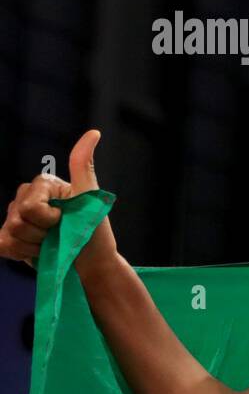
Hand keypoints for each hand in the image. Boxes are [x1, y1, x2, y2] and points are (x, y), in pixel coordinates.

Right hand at [0, 130, 115, 268]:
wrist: (91, 260)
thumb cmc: (94, 229)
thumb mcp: (92, 196)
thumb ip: (83, 166)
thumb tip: (93, 132)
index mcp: (42, 184)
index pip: (31, 206)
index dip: (50, 219)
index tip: (66, 219)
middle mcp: (24, 196)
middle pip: (18, 220)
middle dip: (43, 234)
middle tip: (60, 233)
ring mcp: (14, 217)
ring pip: (11, 234)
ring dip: (35, 245)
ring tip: (52, 243)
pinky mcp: (9, 237)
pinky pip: (2, 244)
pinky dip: (20, 252)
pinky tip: (36, 250)